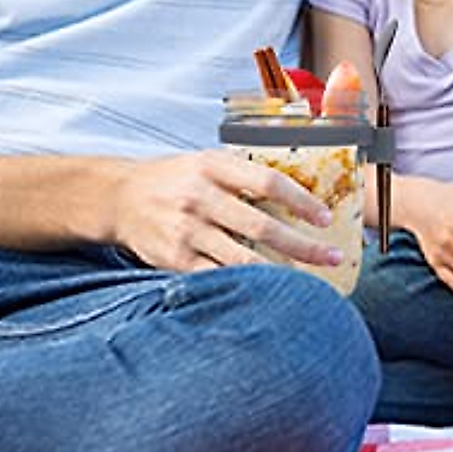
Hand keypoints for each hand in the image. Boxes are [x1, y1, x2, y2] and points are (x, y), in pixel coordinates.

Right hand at [111, 150, 339, 271]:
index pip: (267, 182)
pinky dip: (246, 286)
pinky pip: (218, 277)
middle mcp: (201, 198)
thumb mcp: (208, 160)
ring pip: (242, 258)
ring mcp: (187, 231)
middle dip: (303, 245)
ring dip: (281, 272)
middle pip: (261, 226)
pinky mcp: (176, 259)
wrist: (119, 197)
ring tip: (310, 281)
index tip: (324, 218)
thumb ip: (245, 171)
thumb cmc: (176, 178)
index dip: (300, 201)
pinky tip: (269, 291)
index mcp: (215, 167)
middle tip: (333, 256)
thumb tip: (297, 184)